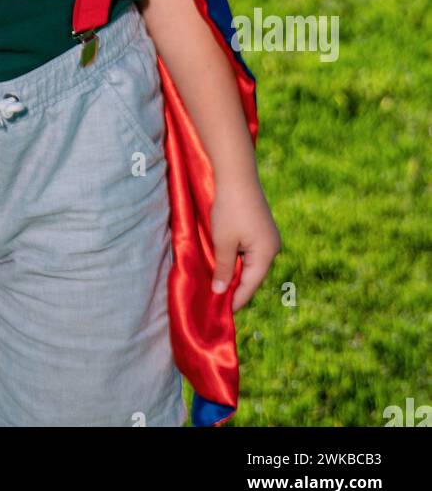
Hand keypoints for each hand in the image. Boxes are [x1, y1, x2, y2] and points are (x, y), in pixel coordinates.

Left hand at [210, 175, 281, 311]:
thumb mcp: (223, 242)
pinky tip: (226, 262)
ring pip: (252, 264)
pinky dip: (239, 259)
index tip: (223, 314)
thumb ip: (224, 269)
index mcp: (266, 254)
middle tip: (218, 301)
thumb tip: (221, 292)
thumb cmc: (230, 210)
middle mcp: (273, 248)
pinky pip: (251, 252)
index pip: (250, 286)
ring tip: (220, 284)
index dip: (236, 300)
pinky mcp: (263, 228)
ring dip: (237, 272)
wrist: (237, 176)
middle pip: (253, 276)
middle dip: (237, 287)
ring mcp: (269, 237)